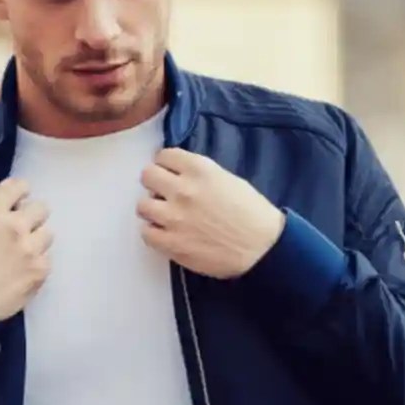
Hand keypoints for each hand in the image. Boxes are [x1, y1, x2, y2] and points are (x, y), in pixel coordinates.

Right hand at [0, 178, 52, 320]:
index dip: (20, 195)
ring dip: (36, 242)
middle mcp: (13, 224)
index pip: (19, 186)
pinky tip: (20, 275)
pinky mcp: (39, 270)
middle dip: (32, 219)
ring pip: (48, 234)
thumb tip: (8, 214)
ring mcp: (29, 247)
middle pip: (41, 208)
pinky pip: (47, 260)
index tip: (18, 203)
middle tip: (20, 234)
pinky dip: (37, 266)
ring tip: (20, 258)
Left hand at [138, 148, 284, 278]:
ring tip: (166, 216)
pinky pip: (146, 233)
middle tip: (164, 194)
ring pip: (142, 205)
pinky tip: (167, 234)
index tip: (170, 173)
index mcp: (200, 169)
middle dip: (155, 183)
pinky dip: (154, 233)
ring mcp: (174, 217)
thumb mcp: (228, 180)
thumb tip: (179, 176)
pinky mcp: (171, 243)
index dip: (166, 165)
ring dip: (152, 209)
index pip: (165, 155)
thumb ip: (200, 175)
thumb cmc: (252, 214)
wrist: (262, 248)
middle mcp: (183, 189)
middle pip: (147, 176)